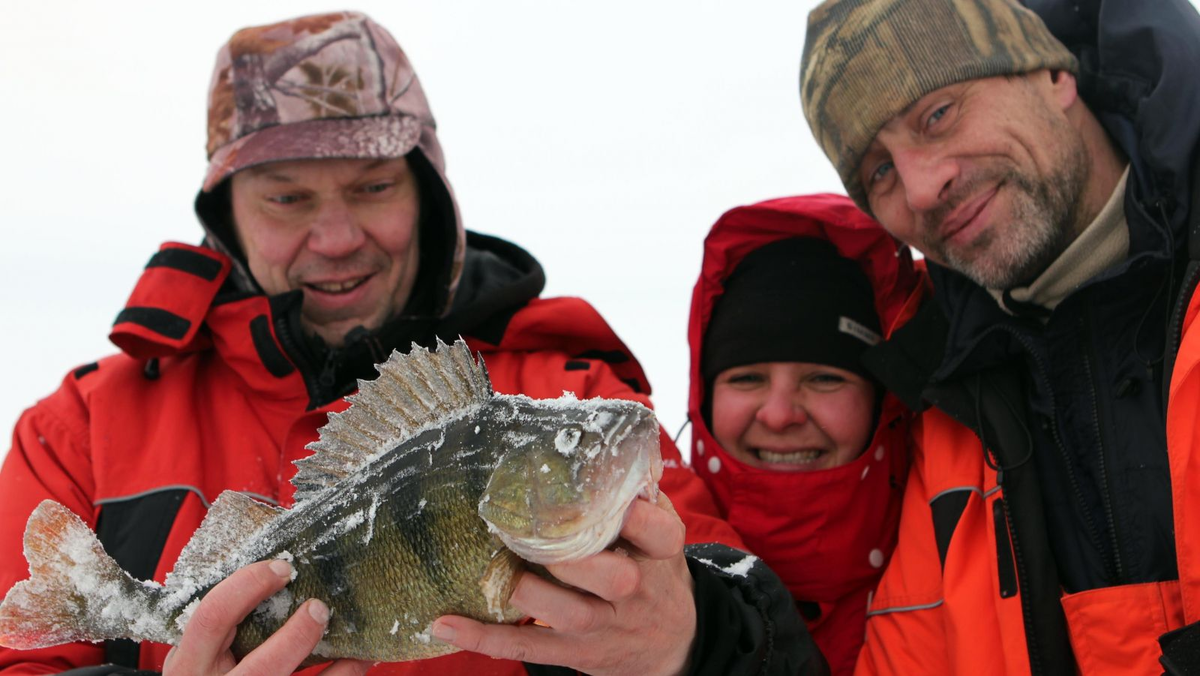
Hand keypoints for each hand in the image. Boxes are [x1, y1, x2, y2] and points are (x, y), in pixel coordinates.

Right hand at [164, 560, 371, 675]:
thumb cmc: (203, 675)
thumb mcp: (196, 653)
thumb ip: (218, 625)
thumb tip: (268, 574)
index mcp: (190, 664)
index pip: (213, 616)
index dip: (249, 585)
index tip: (282, 567)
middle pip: (262, 665)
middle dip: (298, 635)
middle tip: (319, 607)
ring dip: (335, 664)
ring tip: (353, 638)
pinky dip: (344, 674)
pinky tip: (358, 658)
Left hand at [431, 493, 696, 675]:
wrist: (673, 643)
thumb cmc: (655, 572)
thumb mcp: (660, 536)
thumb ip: (638, 496)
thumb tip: (604, 447)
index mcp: (659, 553)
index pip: (658, 532)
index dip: (637, 516)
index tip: (614, 497)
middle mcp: (634, 591)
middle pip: (612, 578)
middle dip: (574, 557)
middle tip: (537, 531)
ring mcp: (603, 626)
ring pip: (568, 613)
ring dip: (528, 589)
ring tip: (495, 567)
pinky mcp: (575, 652)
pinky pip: (527, 645)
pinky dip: (483, 637)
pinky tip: (445, 623)